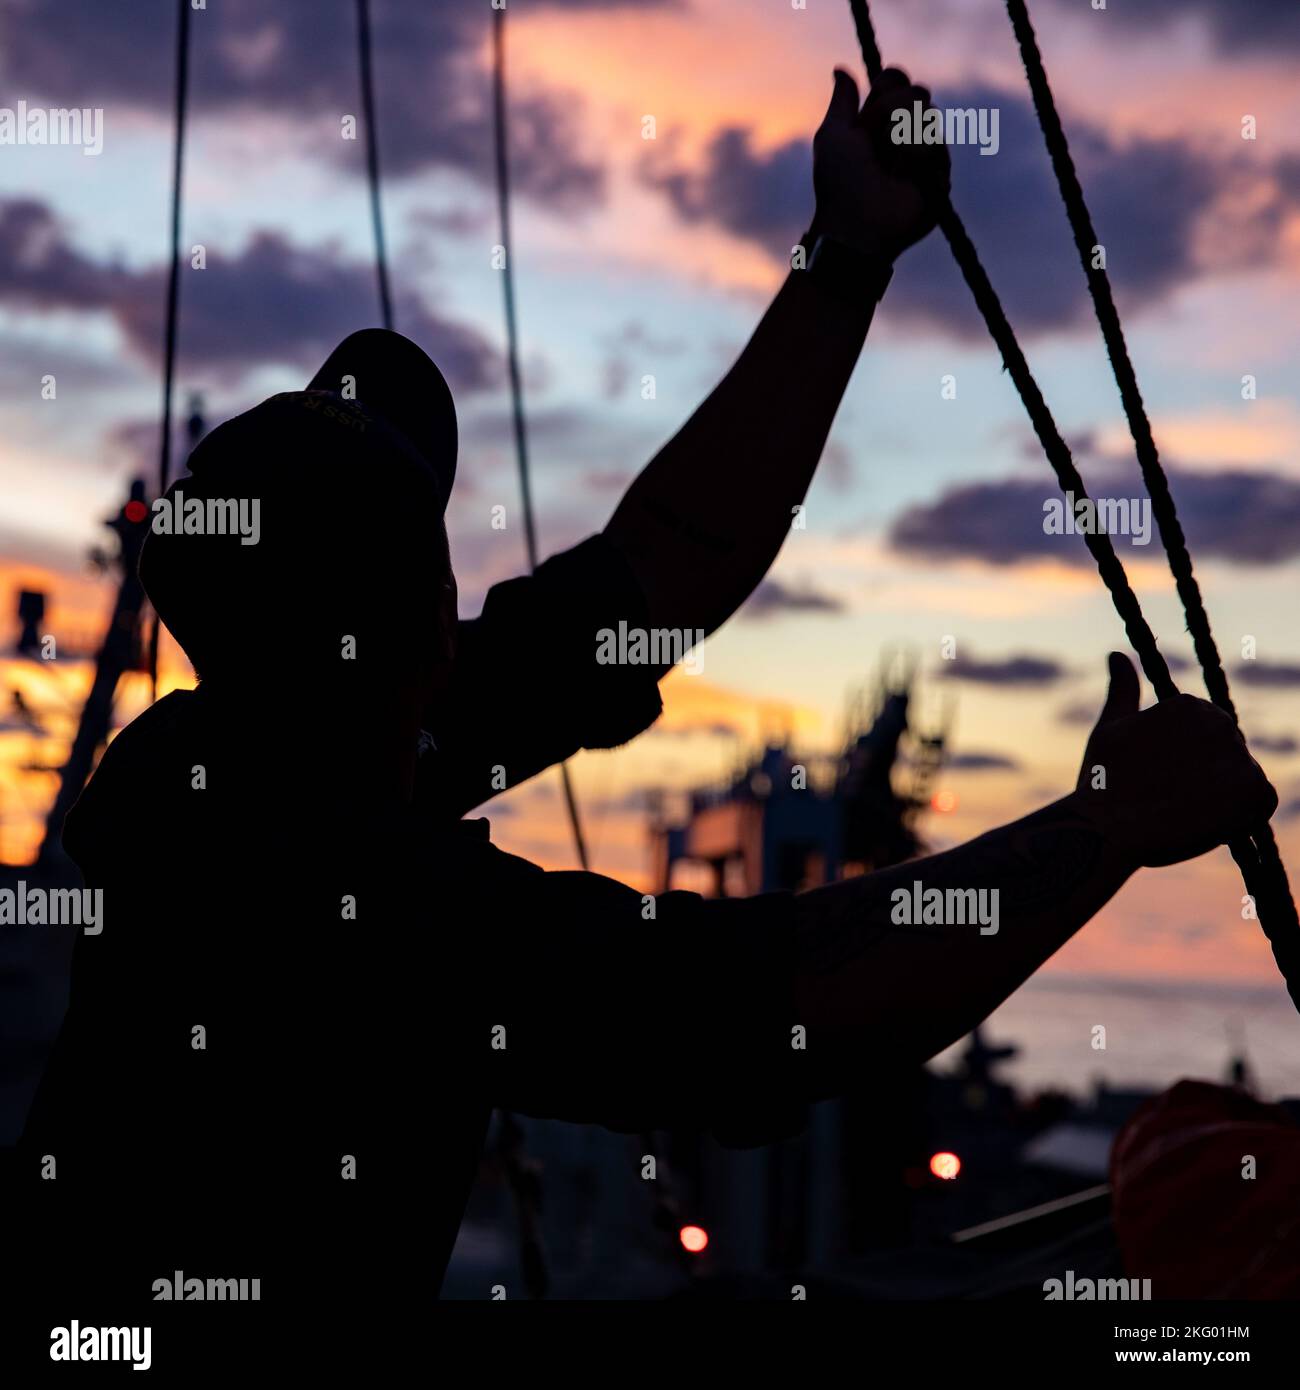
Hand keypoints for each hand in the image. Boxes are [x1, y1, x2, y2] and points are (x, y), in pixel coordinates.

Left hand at [806, 66, 948, 261]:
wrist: (859, 224)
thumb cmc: (839, 183)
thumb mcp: (833, 136)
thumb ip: (842, 102)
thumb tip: (840, 70)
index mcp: (878, 121)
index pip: (896, 81)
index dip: (890, 84)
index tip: (877, 99)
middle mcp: (902, 134)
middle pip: (916, 94)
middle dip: (894, 112)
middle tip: (878, 141)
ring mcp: (923, 154)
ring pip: (929, 117)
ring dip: (903, 140)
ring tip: (890, 168)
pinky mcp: (938, 175)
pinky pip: (938, 147)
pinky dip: (917, 160)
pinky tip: (905, 179)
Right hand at [1070, 652, 1276, 868]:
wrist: (1104, 830)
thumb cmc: (1101, 782)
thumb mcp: (1110, 728)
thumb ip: (1123, 691)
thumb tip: (1117, 654)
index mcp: (1189, 705)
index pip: (1204, 737)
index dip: (1181, 763)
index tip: (1157, 780)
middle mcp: (1220, 723)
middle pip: (1226, 755)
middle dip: (1205, 777)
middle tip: (1168, 799)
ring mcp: (1239, 757)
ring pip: (1242, 779)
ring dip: (1222, 798)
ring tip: (1182, 811)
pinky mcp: (1254, 792)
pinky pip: (1259, 804)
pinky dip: (1240, 817)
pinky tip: (1204, 821)